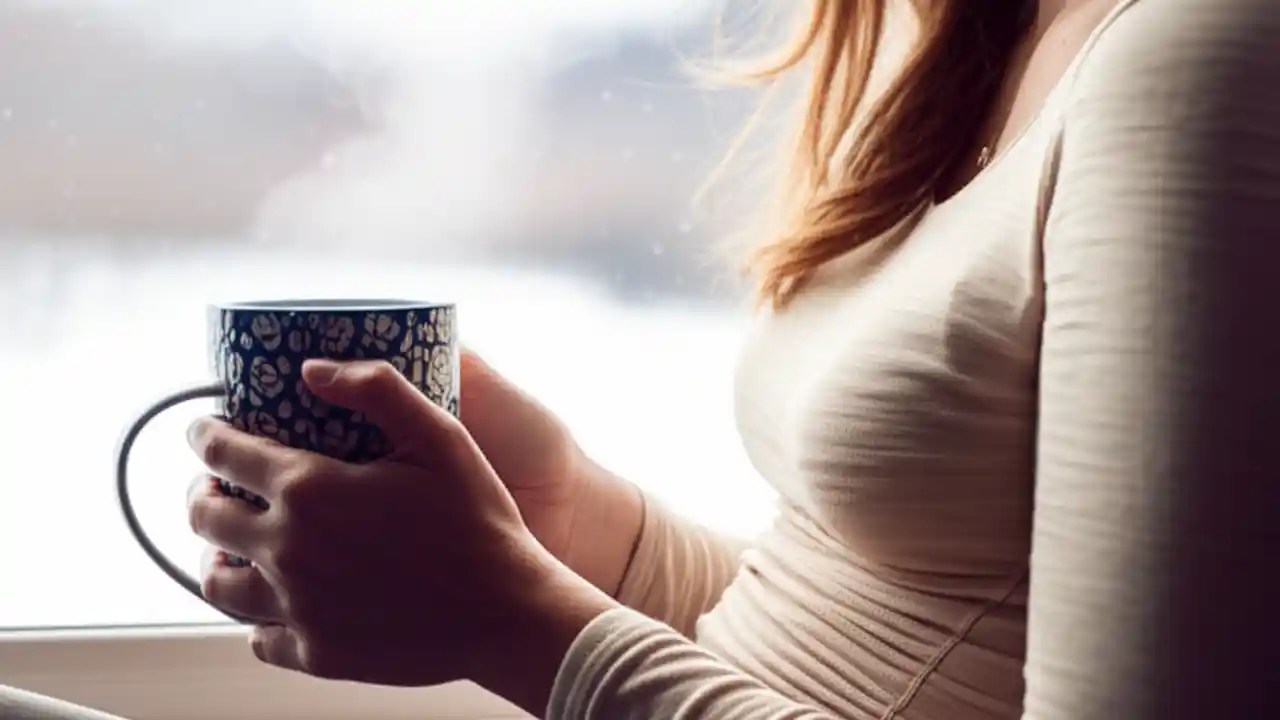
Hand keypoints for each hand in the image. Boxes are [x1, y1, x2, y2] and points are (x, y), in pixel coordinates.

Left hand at [185, 359, 614, 712]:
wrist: (507, 614)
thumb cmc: (479, 521)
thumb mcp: (440, 436)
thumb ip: (377, 389)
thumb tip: (312, 369)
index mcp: (310, 489)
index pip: (224, 453)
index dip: (206, 434)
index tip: (205, 430)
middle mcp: (288, 549)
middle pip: (206, 516)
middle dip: (203, 490)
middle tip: (218, 484)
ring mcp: (297, 607)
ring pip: (217, 582)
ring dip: (216, 554)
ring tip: (234, 544)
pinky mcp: (316, 652)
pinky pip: (257, 636)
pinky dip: (255, 614)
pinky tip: (276, 601)